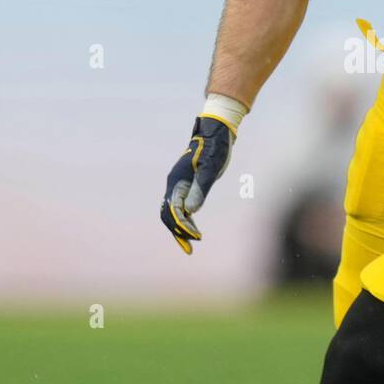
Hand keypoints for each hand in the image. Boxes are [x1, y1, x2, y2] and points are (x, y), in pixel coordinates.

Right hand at [160, 116, 234, 253]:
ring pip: (173, 212)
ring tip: (191, 245)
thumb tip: (190, 211)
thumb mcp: (210, 170)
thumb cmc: (213, 150)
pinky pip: (181, 207)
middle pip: (168, 215)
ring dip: (180, 228)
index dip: (183, 226)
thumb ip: (200, 190)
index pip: (174, 210)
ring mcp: (179, 186)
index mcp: (176, 182)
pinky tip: (194, 229)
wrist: (214, 135)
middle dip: (177, 232)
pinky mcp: (186, 186)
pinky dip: (186, 220)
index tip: (196, 237)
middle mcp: (174, 185)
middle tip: (189, 248)